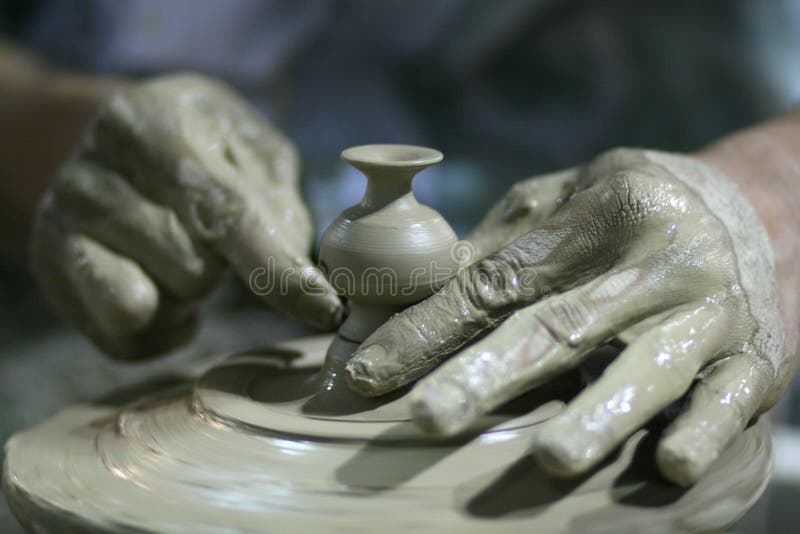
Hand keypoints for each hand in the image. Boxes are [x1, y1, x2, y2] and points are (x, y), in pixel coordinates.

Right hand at [31, 74, 342, 358]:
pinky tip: (158, 282)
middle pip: (194, 272)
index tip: (325, 308)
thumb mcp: (251, 148)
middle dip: (220, 265)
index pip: (227, 216)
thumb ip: (281, 204)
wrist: (118, 139)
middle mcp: (95, 172)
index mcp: (154, 126)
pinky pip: (124, 336)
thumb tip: (302, 279)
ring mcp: (62, 221)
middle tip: (208, 232)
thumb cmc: (203, 145)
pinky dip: (159, 325)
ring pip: (154, 305)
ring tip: (178, 249)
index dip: (280, 271)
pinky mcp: (51, 266)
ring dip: (187, 292)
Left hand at [345, 147, 787, 485]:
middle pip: (563, 325)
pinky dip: (703, 430)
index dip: (429, 327)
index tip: (367, 373)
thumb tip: (400, 293)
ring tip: (549, 458)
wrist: (755, 211)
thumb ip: (492, 252)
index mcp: (602, 211)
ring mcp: (712, 310)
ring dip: (599, 414)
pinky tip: (671, 464)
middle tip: (429, 418)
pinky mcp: (754, 357)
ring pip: (647, 365)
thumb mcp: (561, 208)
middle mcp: (660, 259)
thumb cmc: (627, 215)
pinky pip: (729, 397)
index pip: (499, 280)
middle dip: (490, 375)